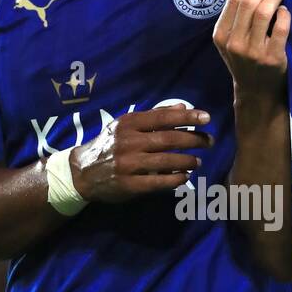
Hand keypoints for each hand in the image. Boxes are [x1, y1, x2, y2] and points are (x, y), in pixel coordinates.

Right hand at [69, 105, 212, 201]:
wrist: (82, 172)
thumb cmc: (109, 145)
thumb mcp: (126, 126)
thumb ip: (154, 116)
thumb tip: (183, 107)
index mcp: (128, 124)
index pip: (163, 117)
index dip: (187, 117)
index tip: (206, 118)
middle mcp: (128, 142)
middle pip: (168, 139)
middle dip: (193, 140)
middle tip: (209, 141)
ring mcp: (128, 164)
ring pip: (166, 161)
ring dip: (187, 161)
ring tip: (198, 161)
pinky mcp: (129, 185)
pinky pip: (158, 182)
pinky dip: (175, 179)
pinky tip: (185, 177)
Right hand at [213, 0, 290, 104]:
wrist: (256, 92)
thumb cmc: (245, 60)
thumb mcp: (230, 41)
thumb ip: (235, 17)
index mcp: (221, 34)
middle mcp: (234, 42)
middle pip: (248, 2)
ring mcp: (253, 51)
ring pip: (264, 11)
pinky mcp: (272, 58)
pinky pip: (281, 27)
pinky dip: (284, 13)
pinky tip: (285, 10)